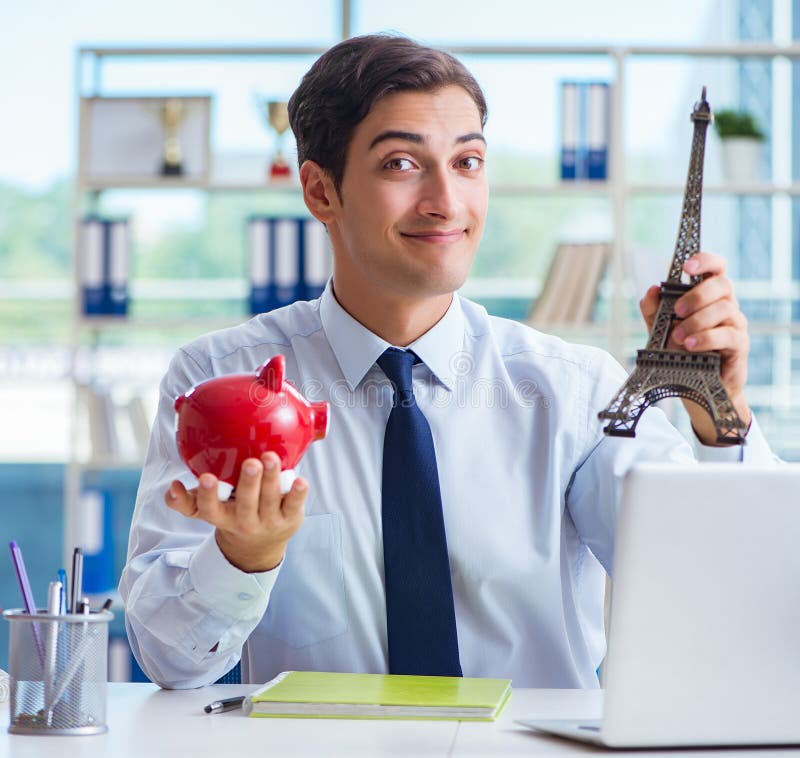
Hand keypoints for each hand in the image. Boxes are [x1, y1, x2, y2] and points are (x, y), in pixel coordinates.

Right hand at [165, 452, 307, 571]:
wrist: (259, 545)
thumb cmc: (231, 515)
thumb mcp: (206, 512)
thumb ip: (184, 501)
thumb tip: (171, 488)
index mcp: (222, 517)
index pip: (210, 508)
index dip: (208, 494)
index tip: (206, 477)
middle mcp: (245, 521)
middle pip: (247, 503)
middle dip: (249, 483)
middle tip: (251, 463)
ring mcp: (269, 521)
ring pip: (270, 500)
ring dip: (272, 479)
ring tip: (272, 459)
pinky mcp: (290, 518)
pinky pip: (294, 505)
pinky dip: (298, 493)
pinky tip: (300, 481)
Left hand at [639, 251, 751, 443]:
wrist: (694, 384)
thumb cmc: (680, 350)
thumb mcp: (659, 328)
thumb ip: (653, 309)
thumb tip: (652, 289)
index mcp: (708, 295)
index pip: (716, 267)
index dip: (705, 260)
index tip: (686, 267)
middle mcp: (726, 304)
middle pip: (722, 284)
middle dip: (697, 295)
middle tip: (676, 311)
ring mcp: (735, 324)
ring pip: (725, 308)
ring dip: (697, 321)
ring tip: (678, 338)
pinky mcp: (739, 345)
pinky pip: (728, 335)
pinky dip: (706, 338)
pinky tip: (690, 345)